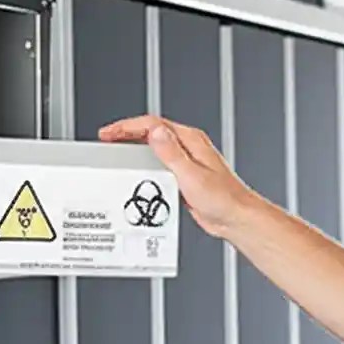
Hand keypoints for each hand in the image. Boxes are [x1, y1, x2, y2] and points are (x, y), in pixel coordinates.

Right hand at [98, 115, 257, 238]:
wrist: (236, 218)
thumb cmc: (223, 198)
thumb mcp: (191, 174)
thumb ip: (171, 153)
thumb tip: (155, 133)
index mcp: (191, 140)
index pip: (153, 124)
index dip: (127, 126)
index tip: (110, 132)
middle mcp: (189, 148)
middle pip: (152, 133)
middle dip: (127, 135)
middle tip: (108, 140)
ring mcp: (187, 162)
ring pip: (155, 150)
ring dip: (136, 151)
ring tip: (118, 156)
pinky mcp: (185, 177)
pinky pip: (160, 167)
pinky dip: (146, 168)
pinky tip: (139, 177)